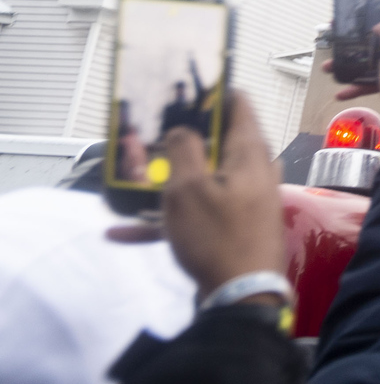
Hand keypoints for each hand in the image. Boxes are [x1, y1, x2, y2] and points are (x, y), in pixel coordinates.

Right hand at [110, 92, 285, 298]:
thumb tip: (185, 127)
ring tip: (130, 181)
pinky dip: (165, 219)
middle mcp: (253, 172)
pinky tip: (121, 232)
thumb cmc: (218, 236)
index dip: (213, 92)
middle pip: (216, 142)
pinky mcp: (234, 226)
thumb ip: (183, 150)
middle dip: (181, 139)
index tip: (185, 88)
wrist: (242, 296)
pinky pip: (197, 214)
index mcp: (250, 154)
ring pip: (202, 179)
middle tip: (149, 136)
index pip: (239, 105)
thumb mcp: (188, 188)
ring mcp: (245, 200)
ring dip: (167, 182)